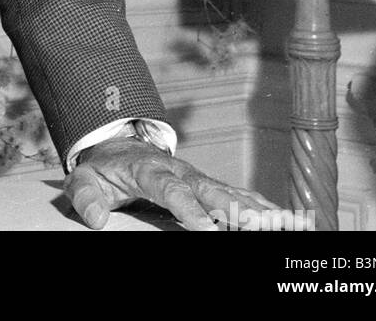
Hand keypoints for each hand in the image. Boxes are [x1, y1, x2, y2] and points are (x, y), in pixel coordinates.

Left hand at [64, 138, 281, 231]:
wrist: (118, 146)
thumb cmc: (103, 170)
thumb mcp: (84, 179)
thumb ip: (85, 197)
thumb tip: (95, 219)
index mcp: (148, 169)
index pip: (168, 188)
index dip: (187, 208)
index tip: (205, 229)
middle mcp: (180, 171)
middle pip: (211, 190)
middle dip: (237, 208)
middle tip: (262, 226)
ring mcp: (198, 177)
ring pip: (233, 193)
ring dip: (262, 209)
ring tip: (291, 224)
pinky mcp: (210, 186)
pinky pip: (241, 196)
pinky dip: (267, 208)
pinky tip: (291, 221)